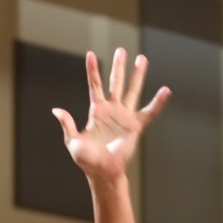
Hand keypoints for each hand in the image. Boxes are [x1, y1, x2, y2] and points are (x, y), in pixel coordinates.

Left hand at [53, 48, 170, 182]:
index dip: (92, 70)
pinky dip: (158, 102)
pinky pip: (149, 112)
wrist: (103, 172)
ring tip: (142, 59)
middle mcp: (112, 110)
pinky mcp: (136, 126)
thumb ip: (67, 125)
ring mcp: (124, 116)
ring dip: (137, 75)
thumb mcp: (72, 142)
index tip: (90, 54)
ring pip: (132, 91)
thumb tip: (56, 110)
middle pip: (115, 83)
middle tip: (121, 50)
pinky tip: (165, 91)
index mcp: (96, 111)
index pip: (94, 85)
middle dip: (118, 67)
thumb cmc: (87, 159)